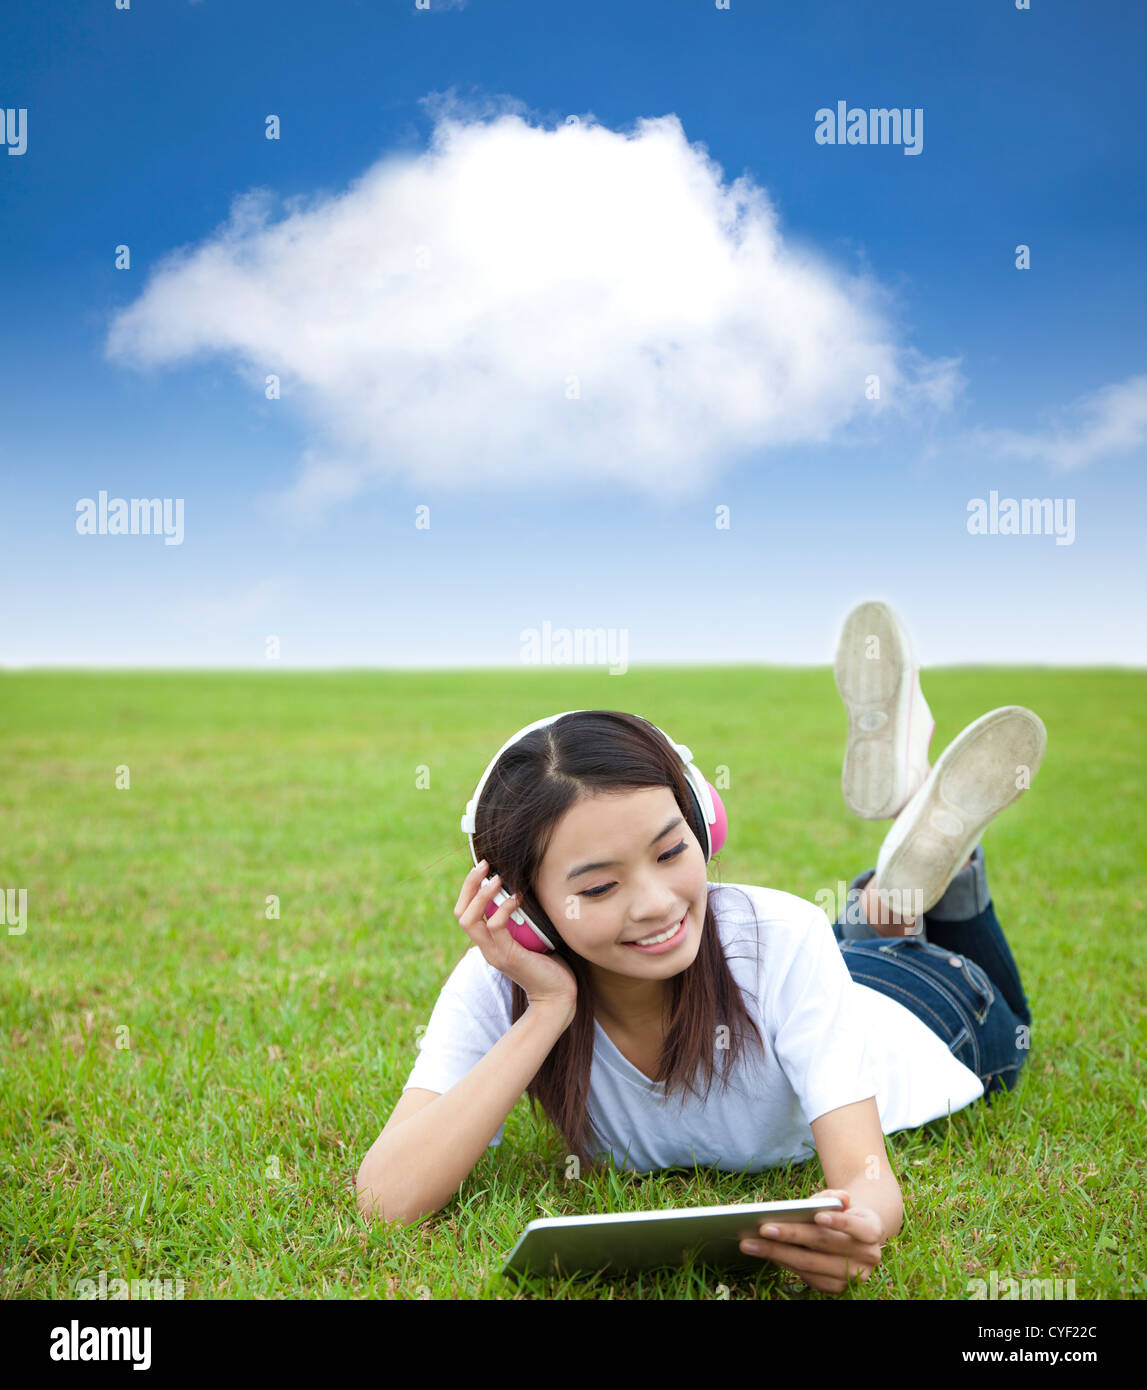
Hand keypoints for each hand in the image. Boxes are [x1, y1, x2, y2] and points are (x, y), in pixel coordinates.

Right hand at [454, 861, 576, 1023]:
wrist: (558, 995)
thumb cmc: (549, 963)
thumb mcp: (531, 935)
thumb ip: (523, 917)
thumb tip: (528, 888)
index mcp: (488, 941)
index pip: (464, 912)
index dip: (469, 888)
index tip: (483, 867)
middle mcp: (486, 947)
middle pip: (460, 913)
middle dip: (469, 885)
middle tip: (484, 865)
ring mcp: (495, 953)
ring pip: (470, 920)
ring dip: (482, 895)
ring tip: (497, 878)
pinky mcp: (508, 956)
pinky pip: (496, 928)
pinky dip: (503, 909)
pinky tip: (518, 898)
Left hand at [739, 1189, 885, 1294]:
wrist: (855, 1235)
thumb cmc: (842, 1212)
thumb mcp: (841, 1200)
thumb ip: (836, 1197)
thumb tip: (840, 1199)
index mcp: (872, 1230)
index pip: (859, 1227)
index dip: (840, 1222)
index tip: (817, 1215)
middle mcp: (867, 1257)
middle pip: (824, 1245)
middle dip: (791, 1236)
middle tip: (762, 1228)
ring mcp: (852, 1276)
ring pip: (810, 1264)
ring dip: (777, 1253)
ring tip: (751, 1243)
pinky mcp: (837, 1287)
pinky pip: (806, 1276)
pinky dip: (784, 1263)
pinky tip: (764, 1253)